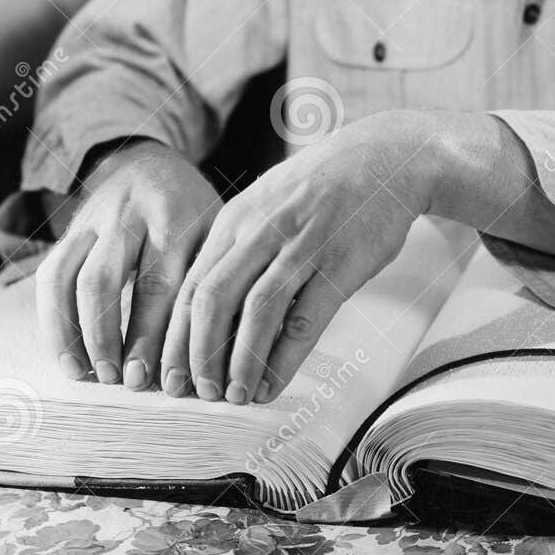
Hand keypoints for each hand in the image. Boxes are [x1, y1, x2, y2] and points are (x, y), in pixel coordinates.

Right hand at [34, 141, 222, 388]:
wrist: (148, 161)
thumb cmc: (194, 210)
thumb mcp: (218, 230)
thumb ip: (220, 280)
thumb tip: (240, 349)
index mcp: (176, 218)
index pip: (162, 284)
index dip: (158, 337)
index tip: (166, 382)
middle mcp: (129, 216)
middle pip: (108, 281)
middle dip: (112, 337)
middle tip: (125, 381)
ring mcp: (93, 222)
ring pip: (72, 279)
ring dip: (76, 333)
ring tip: (90, 375)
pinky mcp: (69, 232)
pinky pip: (50, 277)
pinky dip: (53, 320)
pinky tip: (68, 356)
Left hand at [158, 112, 434, 404]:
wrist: (385, 157)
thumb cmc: (322, 188)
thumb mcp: (267, 203)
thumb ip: (236, 248)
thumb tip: (204, 307)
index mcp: (236, 219)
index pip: (190, 285)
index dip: (174, 336)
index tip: (168, 374)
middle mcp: (263, 230)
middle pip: (212, 300)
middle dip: (198, 354)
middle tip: (196, 393)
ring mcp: (303, 245)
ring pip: (256, 311)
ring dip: (239, 361)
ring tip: (233, 397)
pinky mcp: (341, 263)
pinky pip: (306, 318)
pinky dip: (284, 359)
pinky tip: (272, 384)